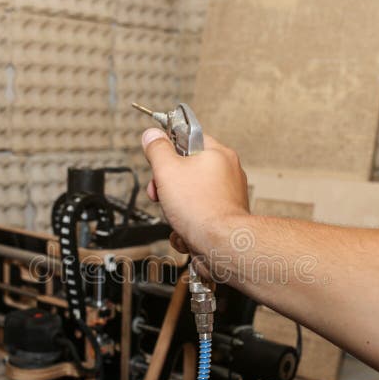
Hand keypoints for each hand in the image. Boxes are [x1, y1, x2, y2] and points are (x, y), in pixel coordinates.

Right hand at [141, 128, 249, 254]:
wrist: (221, 244)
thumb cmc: (201, 208)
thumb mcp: (167, 170)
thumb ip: (157, 149)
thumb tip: (152, 135)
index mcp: (217, 154)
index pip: (188, 138)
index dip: (168, 150)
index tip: (159, 159)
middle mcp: (227, 173)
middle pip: (186, 171)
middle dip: (167, 186)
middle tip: (161, 193)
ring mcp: (226, 197)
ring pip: (189, 197)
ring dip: (175, 209)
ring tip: (176, 215)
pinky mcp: (223, 219)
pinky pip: (197, 217)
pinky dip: (186, 226)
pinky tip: (186, 231)